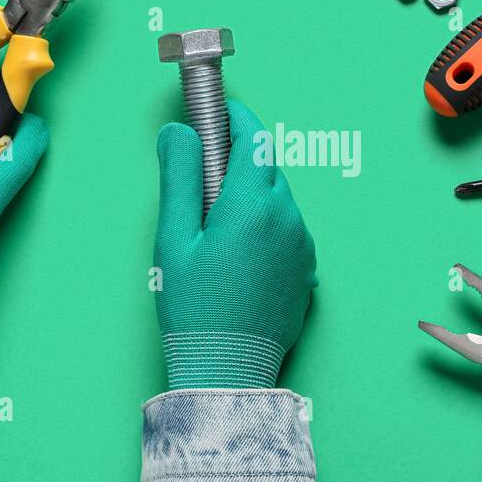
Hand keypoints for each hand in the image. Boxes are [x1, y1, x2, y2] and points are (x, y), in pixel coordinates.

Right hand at [154, 101, 316, 388]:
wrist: (227, 370)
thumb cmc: (194, 307)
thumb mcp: (174, 238)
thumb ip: (179, 176)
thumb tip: (180, 132)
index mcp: (254, 205)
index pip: (254, 139)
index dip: (235, 118)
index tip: (218, 112)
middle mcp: (288, 220)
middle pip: (269, 167)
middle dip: (241, 157)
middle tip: (206, 168)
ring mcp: (303, 247)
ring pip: (280, 199)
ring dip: (253, 193)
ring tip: (216, 220)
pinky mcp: (308, 272)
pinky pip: (289, 230)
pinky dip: (266, 224)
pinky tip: (238, 250)